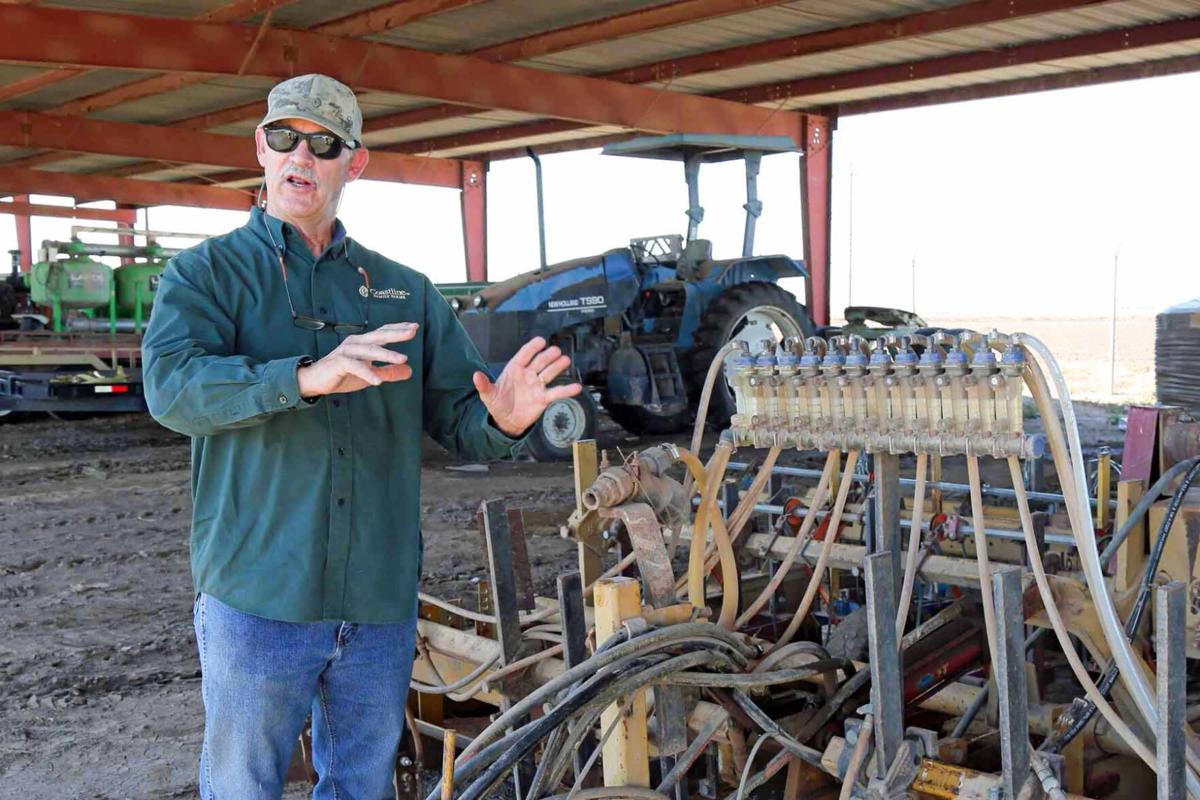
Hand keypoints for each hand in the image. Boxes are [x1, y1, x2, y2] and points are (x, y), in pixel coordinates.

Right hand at [297, 322, 417, 397]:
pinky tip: (378, 381)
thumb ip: (389, 372)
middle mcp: (356, 343)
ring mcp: (347, 351)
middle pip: (378, 335)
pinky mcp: (339, 362)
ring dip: (387, 354)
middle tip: (412, 332)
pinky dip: (367, 373)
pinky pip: (355, 367)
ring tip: (403, 359)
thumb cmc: (342, 374)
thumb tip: (409, 371)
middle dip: (396, 333)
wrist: (315, 381)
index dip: (398, 328)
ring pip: (369, 350)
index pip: (383, 332)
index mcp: (363, 343)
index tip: (414, 326)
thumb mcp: (370, 374)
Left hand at [473, 336, 581, 436]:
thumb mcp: (488, 395)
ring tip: (565, 361)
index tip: (540, 341)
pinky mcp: (543, 398)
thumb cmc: (498, 403)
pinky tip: (576, 387)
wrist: (506, 421)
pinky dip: (567, 390)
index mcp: (514, 370)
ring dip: (558, 367)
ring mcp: (537, 386)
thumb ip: (484, 385)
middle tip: (555, 350)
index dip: (532, 348)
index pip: (524, 355)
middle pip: (539, 362)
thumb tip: (475, 376)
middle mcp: (528, 375)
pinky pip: (556, 393)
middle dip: (547, 356)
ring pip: (549, 373)